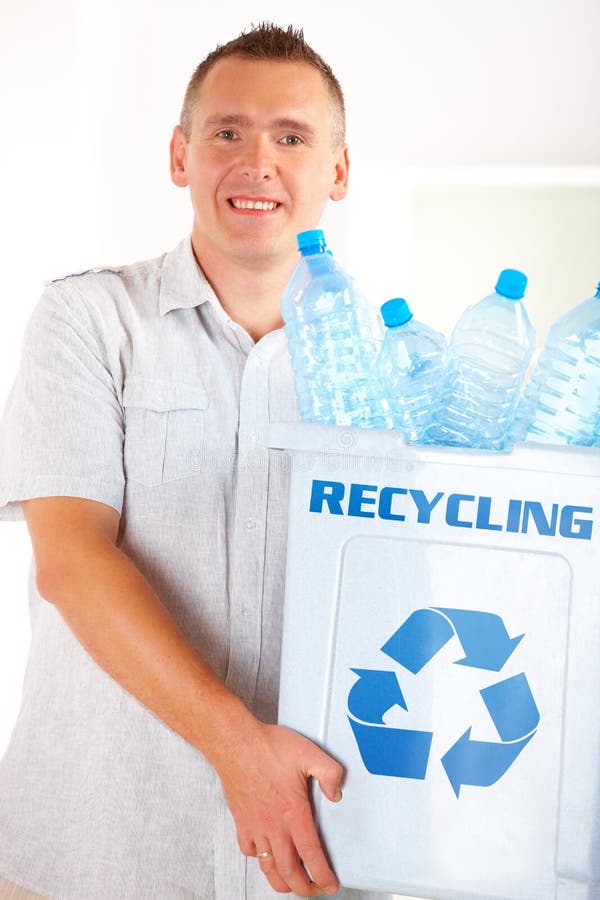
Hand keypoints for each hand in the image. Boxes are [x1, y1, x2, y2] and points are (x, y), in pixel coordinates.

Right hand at [214, 720, 343, 895]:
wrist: (234, 742)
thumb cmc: (266, 747)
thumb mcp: (309, 753)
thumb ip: (329, 773)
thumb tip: (337, 793)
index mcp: (293, 812)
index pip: (311, 855)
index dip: (323, 875)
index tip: (330, 884)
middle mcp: (273, 825)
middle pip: (289, 871)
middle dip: (304, 888)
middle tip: (315, 889)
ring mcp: (255, 826)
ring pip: (268, 868)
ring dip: (283, 882)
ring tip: (293, 884)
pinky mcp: (241, 821)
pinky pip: (250, 851)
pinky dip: (260, 860)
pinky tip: (266, 856)